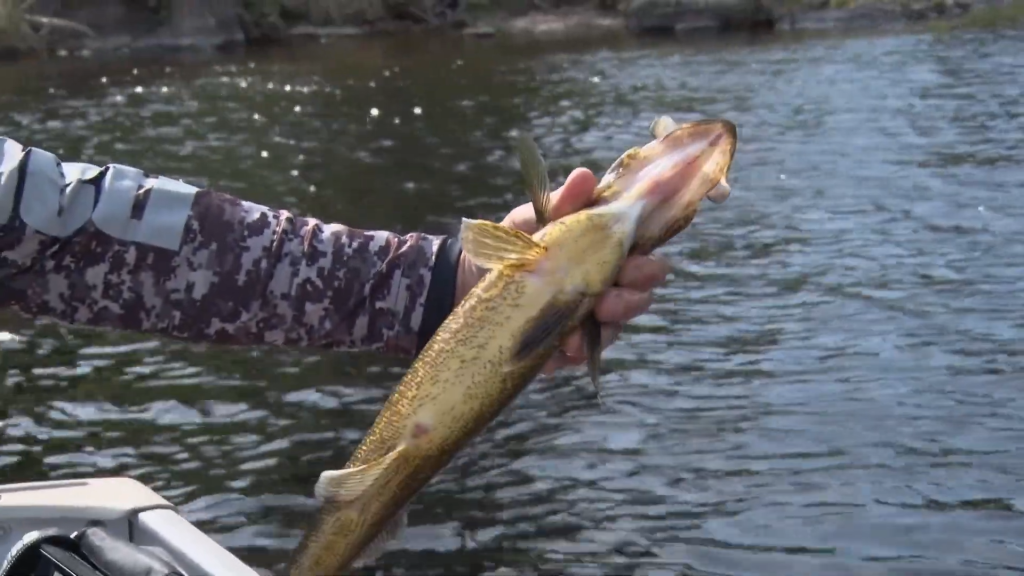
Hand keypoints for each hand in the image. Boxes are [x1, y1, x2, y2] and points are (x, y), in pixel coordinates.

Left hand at [454, 167, 669, 374]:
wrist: (468, 281)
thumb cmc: (513, 247)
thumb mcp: (531, 222)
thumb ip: (561, 204)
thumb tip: (584, 176)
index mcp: (604, 254)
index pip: (642, 257)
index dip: (647, 262)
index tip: (632, 261)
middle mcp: (605, 288)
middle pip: (639, 295)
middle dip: (632, 296)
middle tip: (609, 297)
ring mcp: (588, 320)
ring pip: (616, 327)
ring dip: (606, 325)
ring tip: (587, 321)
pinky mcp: (567, 347)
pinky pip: (583, 353)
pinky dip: (576, 349)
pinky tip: (564, 345)